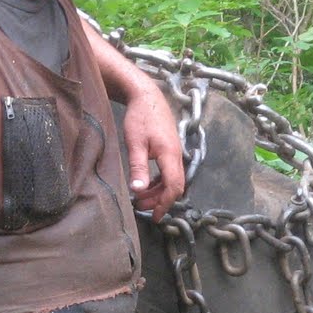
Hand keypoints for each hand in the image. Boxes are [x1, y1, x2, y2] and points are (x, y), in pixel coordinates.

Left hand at [121, 79, 185, 220]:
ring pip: (172, 180)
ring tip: (142, 198)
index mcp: (170, 155)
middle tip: (142, 208)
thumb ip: (138, 167)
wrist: (147, 97)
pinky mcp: (171, 150)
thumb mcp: (135, 143)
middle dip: (160, 201)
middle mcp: (177, 155)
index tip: (154, 216)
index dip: (165, 203)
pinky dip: (159, 182)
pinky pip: (169, 172)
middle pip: (175, 186)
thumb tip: (138, 190)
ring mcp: (176, 152)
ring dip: (159, 192)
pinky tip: (147, 184)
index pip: (173, 186)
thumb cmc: (140, 117)